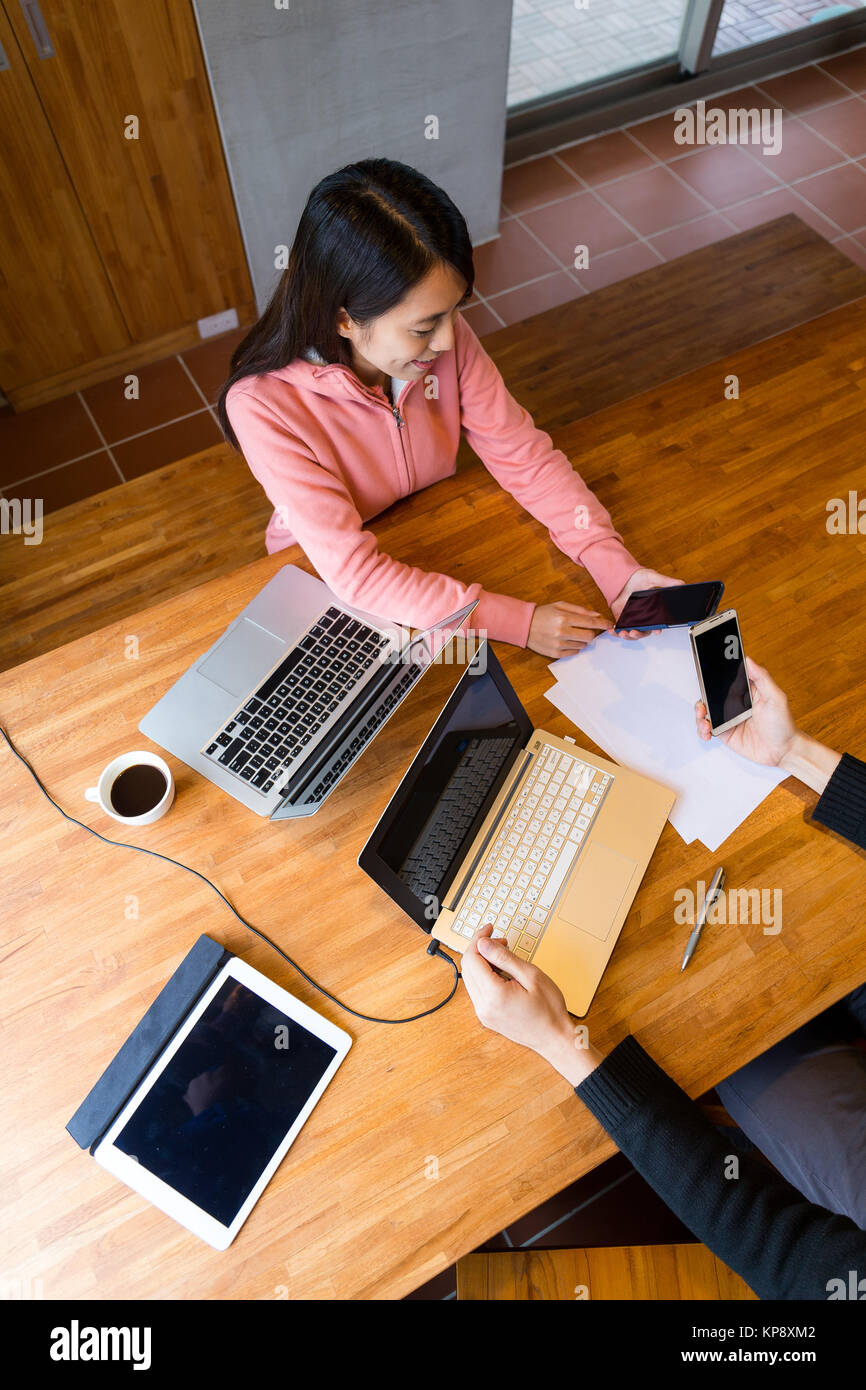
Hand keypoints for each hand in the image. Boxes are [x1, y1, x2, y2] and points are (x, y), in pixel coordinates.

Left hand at [461, 925, 602, 1084]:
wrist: (555, 1039)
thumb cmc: (549, 1009)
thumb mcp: (531, 975)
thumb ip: (503, 958)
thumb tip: (483, 943)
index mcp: (493, 995)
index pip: (472, 958)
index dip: (479, 939)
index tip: (489, 929)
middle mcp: (483, 1006)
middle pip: (468, 967)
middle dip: (481, 949)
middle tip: (501, 941)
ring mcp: (483, 1013)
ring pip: (470, 978)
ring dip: (482, 962)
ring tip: (504, 956)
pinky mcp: (487, 1016)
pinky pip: (477, 989)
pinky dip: (485, 975)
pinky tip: (502, 971)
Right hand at [528, 602, 612, 657]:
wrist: (524, 626)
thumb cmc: (543, 614)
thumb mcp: (560, 606)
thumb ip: (579, 610)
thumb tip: (597, 614)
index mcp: (564, 618)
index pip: (590, 622)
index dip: (603, 623)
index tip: (610, 625)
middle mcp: (562, 632)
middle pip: (589, 636)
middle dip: (592, 633)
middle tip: (587, 629)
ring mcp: (558, 644)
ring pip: (582, 645)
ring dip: (582, 639)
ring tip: (571, 633)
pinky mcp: (555, 653)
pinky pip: (574, 652)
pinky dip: (575, 646)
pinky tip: (567, 640)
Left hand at [609, 567, 684, 640]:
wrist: (623, 576)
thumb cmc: (638, 577)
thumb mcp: (653, 578)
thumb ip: (666, 582)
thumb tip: (681, 584)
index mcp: (653, 610)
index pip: (657, 623)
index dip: (657, 628)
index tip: (656, 631)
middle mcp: (643, 617)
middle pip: (644, 631)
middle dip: (639, 634)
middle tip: (634, 632)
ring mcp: (632, 618)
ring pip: (632, 632)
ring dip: (628, 636)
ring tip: (623, 633)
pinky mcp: (621, 618)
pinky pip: (620, 628)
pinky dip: (615, 632)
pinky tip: (613, 630)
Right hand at [695, 655, 796, 764]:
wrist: (782, 751)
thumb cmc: (782, 724)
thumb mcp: (775, 697)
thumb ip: (762, 678)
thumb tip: (748, 660)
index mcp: (746, 690)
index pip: (726, 678)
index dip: (713, 676)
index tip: (705, 674)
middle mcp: (735, 702)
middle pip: (711, 695)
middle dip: (702, 698)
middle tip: (703, 704)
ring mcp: (728, 717)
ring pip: (706, 711)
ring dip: (699, 714)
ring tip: (704, 720)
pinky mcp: (724, 732)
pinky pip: (708, 728)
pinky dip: (702, 729)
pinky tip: (707, 731)